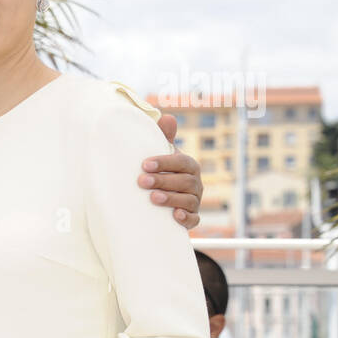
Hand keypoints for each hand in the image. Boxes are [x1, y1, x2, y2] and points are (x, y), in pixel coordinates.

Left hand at [140, 114, 201, 228]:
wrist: (162, 201)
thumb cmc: (161, 173)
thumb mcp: (162, 155)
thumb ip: (164, 138)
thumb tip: (168, 117)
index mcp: (188, 166)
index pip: (181, 162)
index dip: (165, 162)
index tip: (144, 164)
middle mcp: (195, 183)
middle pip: (185, 181)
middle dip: (163, 180)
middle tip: (141, 181)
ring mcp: (194, 201)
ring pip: (189, 200)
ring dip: (171, 199)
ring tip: (153, 198)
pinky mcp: (191, 217)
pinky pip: (194, 219)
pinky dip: (186, 218)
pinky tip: (175, 216)